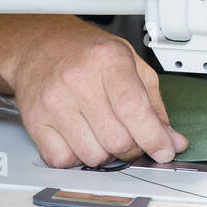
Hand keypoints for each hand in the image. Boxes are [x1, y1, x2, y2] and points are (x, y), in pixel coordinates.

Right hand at [7, 16, 187, 168]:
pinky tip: (80, 137)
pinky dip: (77, 158)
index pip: (134, 109)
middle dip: (132, 148)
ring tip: (103, 133)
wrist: (40, 45)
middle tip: (132, 138)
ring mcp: (53, 101)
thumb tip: (172, 141)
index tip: (164, 151)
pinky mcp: (35, 121)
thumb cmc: (87, 54)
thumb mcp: (131, 65)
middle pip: (116, 140)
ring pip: (92, 156)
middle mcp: (78, 79)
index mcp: (107, 59)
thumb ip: (155, 105)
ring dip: (106, 155)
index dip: (153, 138)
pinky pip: (63, 161)